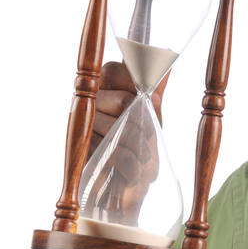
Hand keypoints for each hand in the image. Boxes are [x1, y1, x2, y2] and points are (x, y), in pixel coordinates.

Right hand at [82, 61, 170, 225]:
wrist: (126, 197)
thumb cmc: (139, 155)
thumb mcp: (153, 121)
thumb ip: (155, 91)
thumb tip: (166, 51)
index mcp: (107, 91)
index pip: (115, 69)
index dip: (134, 82)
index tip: (145, 100)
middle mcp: (91, 104)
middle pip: (123, 99)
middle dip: (144, 124)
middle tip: (147, 140)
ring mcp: (83, 125)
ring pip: (120, 125)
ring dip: (139, 148)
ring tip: (140, 160)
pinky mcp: (81, 148)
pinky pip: (113, 150)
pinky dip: (131, 165)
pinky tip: (131, 173)